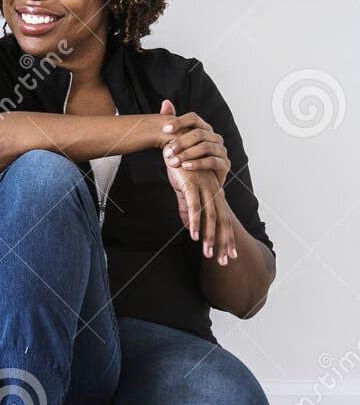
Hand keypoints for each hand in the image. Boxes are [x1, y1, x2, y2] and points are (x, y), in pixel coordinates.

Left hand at [158, 98, 229, 178]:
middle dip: (180, 142)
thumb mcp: (176, 144)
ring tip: (172, 162)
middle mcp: (215, 137)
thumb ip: (172, 125)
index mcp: (204, 129)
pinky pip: (212, 161)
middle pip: (199, 133)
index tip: (165, 130)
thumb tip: (166, 102)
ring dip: (187, 154)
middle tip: (166, 152)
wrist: (197, 185)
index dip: (180, 122)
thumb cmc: (185, 161)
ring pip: (205, 147)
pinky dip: (198, 164)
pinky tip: (185, 166)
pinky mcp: (225, 164)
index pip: (194, 118)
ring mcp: (221, 150)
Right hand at [159, 104, 236, 266]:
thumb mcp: (184, 191)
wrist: (175, 143)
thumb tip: (190, 225)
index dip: (226, 239)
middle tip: (224, 262)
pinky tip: (195, 236)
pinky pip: (195, 207)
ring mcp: (203, 189)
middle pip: (222, 222)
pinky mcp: (191, 186)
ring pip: (210, 218)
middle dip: (224, 243)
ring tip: (209, 254)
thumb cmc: (180, 166)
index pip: (223, 221)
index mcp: (212, 195)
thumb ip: (187, 209)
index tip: (228, 256)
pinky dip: (196, 222)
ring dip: (210, 238)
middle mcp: (212, 193)